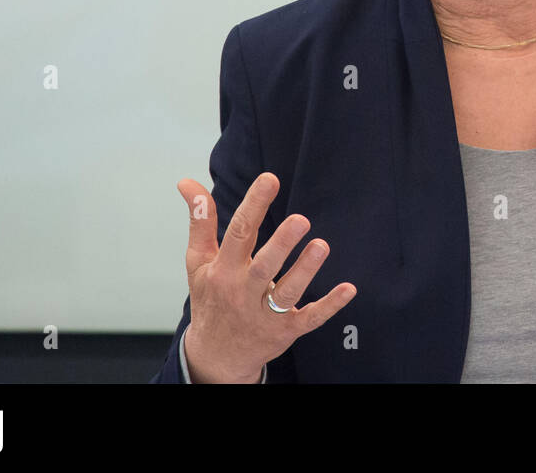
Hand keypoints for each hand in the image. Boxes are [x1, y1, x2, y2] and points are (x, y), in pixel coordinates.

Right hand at [177, 173, 356, 382]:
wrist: (215, 356)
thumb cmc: (211, 299)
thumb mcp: (198, 262)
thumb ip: (200, 221)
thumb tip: (187, 182)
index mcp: (223, 271)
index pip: (239, 234)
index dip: (254, 206)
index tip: (270, 180)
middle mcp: (244, 292)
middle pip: (264, 266)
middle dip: (281, 244)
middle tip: (300, 220)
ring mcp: (266, 314)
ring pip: (287, 292)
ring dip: (305, 270)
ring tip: (321, 246)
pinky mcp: (286, 330)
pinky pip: (310, 318)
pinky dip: (329, 306)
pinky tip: (348, 289)